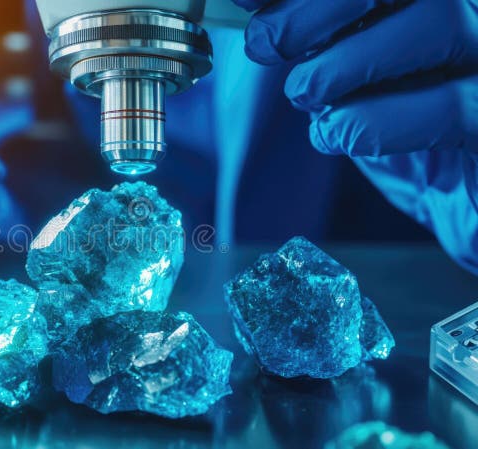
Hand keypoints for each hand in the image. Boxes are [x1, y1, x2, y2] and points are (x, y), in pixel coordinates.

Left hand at [234, 0, 477, 272]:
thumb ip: (315, 42)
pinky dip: (372, 121)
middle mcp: (471, 14)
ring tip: (306, 97)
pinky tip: (334, 136)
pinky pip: (449, 106)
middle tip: (268, 43)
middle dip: (320, 2)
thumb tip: (258, 22)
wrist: (465, 198)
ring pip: (438, 19)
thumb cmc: (404, 129)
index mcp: (424, 3)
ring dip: (342, 63)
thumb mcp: (348, 77)